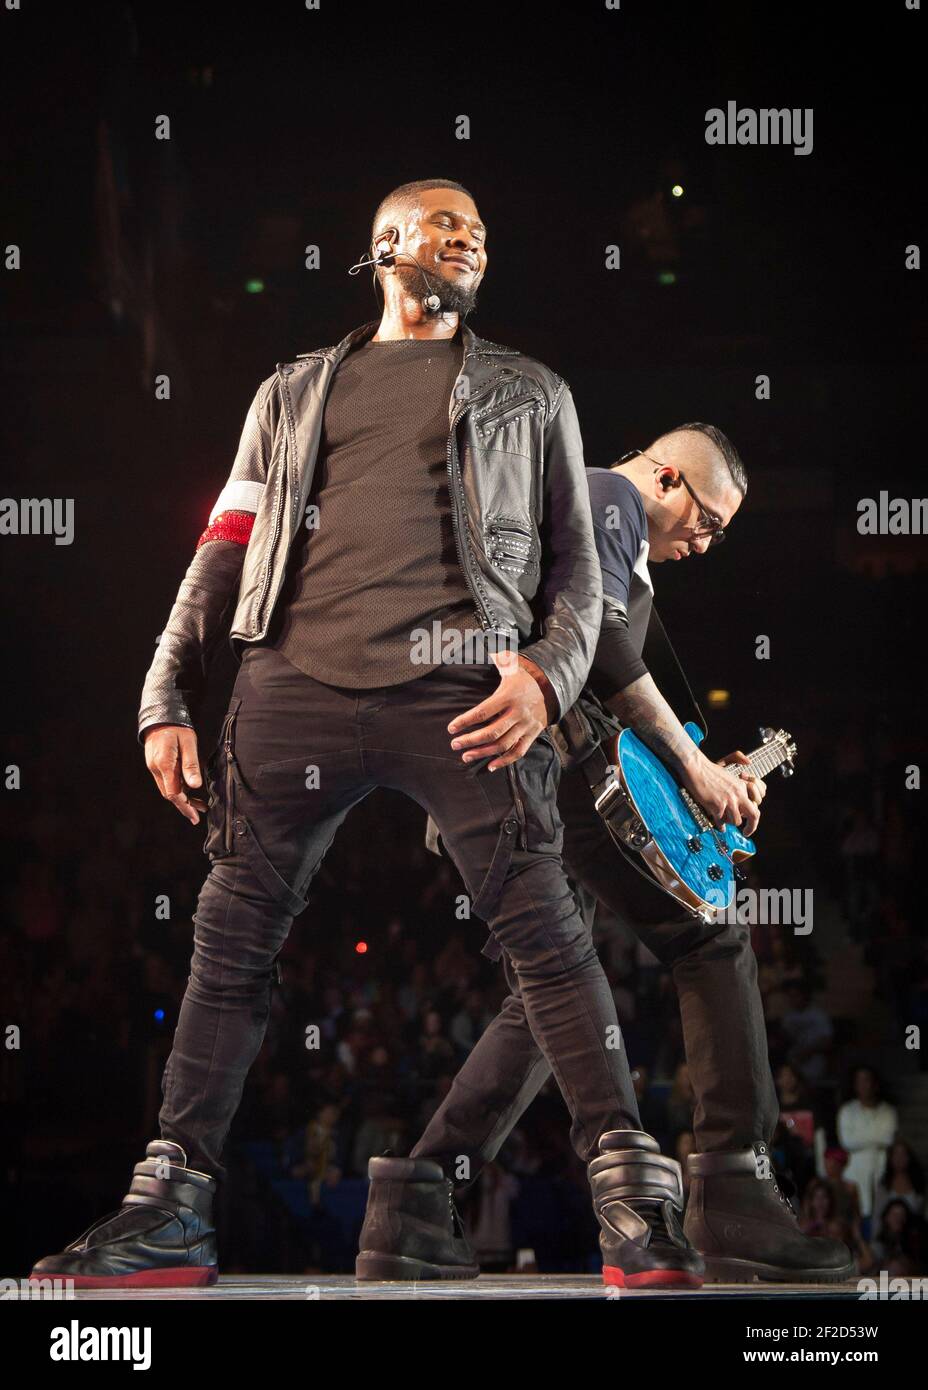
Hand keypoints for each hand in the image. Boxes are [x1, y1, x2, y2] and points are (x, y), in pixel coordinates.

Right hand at [143, 724, 207, 823]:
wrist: (160, 716)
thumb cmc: (177, 728)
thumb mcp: (189, 743)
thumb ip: (191, 764)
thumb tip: (195, 785)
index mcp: (164, 764)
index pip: (173, 793)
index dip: (185, 806)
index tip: (195, 816)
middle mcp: (156, 768)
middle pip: (170, 794)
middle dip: (184, 806)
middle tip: (197, 815)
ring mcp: (154, 767)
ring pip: (168, 789)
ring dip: (182, 799)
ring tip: (198, 805)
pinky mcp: (156, 765)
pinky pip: (166, 782)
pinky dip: (177, 789)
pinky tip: (189, 791)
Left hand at [448, 650, 549, 769]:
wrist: (554, 686)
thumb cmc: (525, 676)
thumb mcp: (511, 664)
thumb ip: (496, 657)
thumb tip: (481, 644)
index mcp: (509, 695)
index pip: (483, 711)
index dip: (465, 721)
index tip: (451, 728)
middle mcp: (518, 713)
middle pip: (492, 732)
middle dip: (471, 740)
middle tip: (454, 745)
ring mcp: (526, 725)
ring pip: (503, 744)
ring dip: (483, 753)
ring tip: (465, 755)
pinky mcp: (533, 734)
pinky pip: (518, 752)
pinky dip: (504, 761)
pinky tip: (489, 766)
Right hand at [682, 749, 761, 835]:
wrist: (695, 768)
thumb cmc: (708, 768)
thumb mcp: (728, 765)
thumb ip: (739, 760)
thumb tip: (748, 761)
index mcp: (741, 786)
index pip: (757, 802)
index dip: (753, 812)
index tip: (749, 818)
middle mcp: (738, 794)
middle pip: (754, 815)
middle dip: (752, 827)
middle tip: (746, 833)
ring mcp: (729, 801)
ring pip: (736, 821)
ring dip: (729, 823)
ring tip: (724, 821)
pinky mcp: (717, 806)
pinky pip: (722, 822)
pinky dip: (719, 825)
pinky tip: (717, 824)